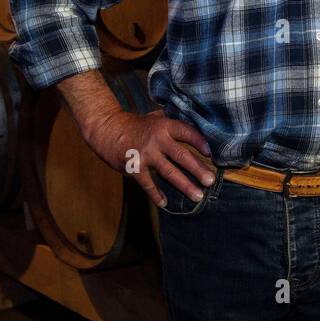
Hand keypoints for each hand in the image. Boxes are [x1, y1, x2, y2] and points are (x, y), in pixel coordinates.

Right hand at [81, 108, 215, 207]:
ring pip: (169, 173)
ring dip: (185, 185)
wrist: (108, 130)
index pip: (186, 132)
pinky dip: (156, 194)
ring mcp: (146, 155)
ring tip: (198, 196)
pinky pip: (148, 184)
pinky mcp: (134, 168)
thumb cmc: (136, 124)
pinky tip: (165, 203)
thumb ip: (174, 123)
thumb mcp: (156, 117)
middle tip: (211, 181)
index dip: (200, 142)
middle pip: (182, 156)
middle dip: (198, 169)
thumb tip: (198, 126)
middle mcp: (157, 140)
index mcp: (164, 125)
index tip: (211, 152)